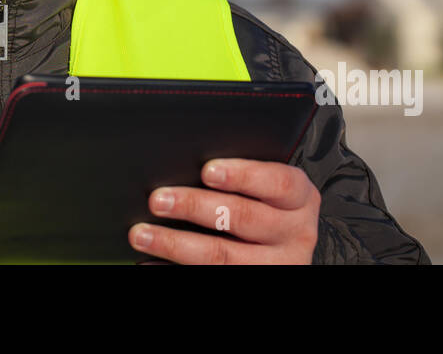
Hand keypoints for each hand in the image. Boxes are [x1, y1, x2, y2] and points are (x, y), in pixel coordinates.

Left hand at [128, 159, 319, 263]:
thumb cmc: (267, 205)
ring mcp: (276, 266)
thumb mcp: (269, 189)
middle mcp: (295, 235)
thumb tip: (189, 160)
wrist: (284, 252)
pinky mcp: (253, 283)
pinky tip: (151, 262)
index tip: (207, 170)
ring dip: (176, 244)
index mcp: (300, 199)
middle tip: (158, 199)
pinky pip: (210, 278)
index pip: (277, 183)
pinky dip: (173, 270)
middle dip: (195, 207)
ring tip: (142, 234)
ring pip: (223, 256)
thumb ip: (242, 174)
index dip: (242, 175)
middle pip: (243, 218)